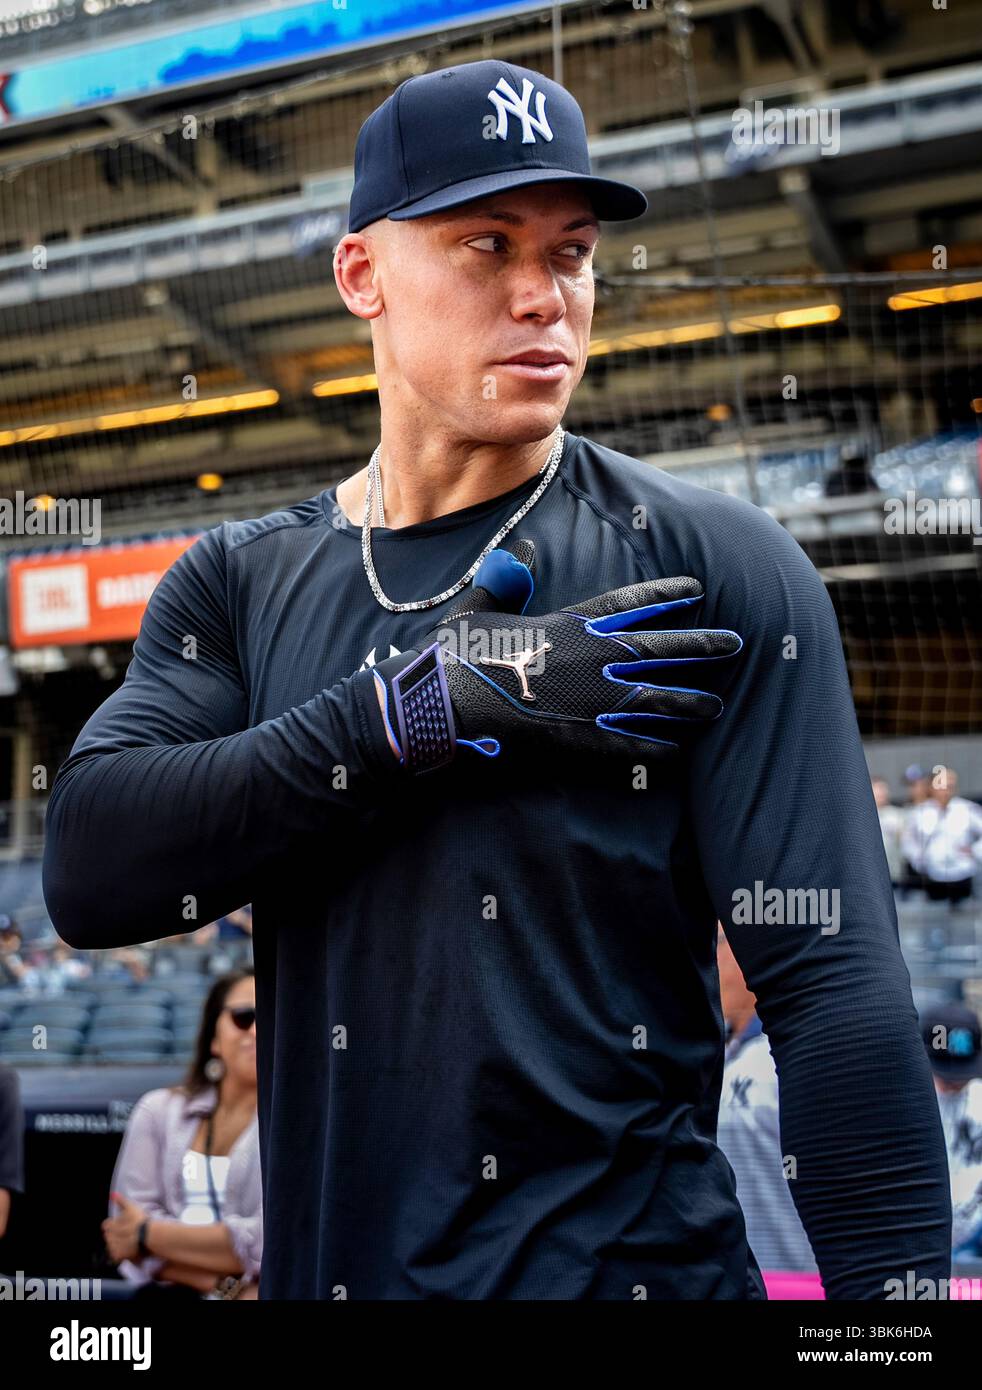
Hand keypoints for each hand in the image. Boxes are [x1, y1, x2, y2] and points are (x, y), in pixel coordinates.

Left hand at [102, 1191, 146, 1263]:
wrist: (150, 1236)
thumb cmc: (141, 1220)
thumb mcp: (130, 1207)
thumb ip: (120, 1201)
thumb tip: (112, 1194)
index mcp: (110, 1225)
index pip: (106, 1225)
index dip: (113, 1225)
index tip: (122, 1225)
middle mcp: (109, 1236)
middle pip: (108, 1236)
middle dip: (115, 1235)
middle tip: (127, 1233)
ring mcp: (113, 1247)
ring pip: (111, 1246)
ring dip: (117, 1244)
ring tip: (128, 1241)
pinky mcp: (118, 1256)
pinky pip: (115, 1255)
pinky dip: (120, 1253)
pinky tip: (128, 1249)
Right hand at [373, 542, 742, 772]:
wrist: (444, 701)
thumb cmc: (456, 653)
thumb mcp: (481, 605)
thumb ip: (510, 577)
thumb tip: (530, 549)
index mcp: (570, 622)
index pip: (631, 603)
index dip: (666, 594)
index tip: (696, 589)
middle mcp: (591, 657)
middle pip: (660, 647)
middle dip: (701, 645)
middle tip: (737, 643)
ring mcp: (590, 699)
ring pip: (656, 697)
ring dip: (689, 701)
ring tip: (718, 706)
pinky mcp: (580, 738)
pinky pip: (629, 743)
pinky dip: (656, 747)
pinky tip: (679, 751)